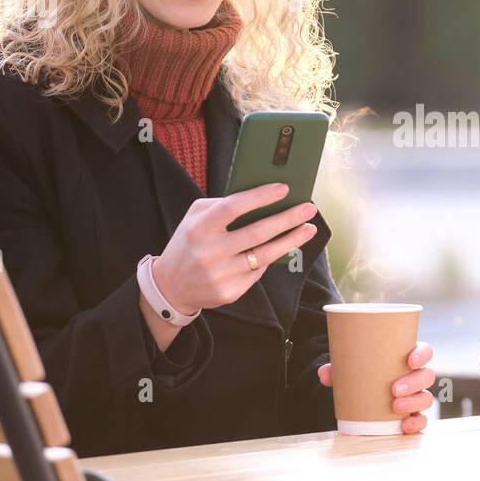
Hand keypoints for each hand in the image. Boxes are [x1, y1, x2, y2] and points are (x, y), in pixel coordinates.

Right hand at [151, 183, 318, 314]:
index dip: (260, 197)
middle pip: (257, 232)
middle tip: (309, 208)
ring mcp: (220, 275)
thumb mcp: (194, 218)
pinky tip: (283, 246)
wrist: (170, 287)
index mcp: (199, 228)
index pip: (233, 207)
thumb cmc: (189, 243)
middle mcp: (209, 252)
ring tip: (309, 228)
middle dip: (288, 218)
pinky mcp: (230, 292)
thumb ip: (220, 205)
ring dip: (292, 240)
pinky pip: (258, 271)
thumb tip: (261, 198)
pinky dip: (272, 257)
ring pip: (265, 255)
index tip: (284, 188)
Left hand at [318, 342, 435, 434]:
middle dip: (414, 382)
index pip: (425, 351)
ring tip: (396, 407)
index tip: (410, 360)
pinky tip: (405, 426)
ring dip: (414, 402)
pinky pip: (422, 420)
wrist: (362, 396)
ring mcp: (417, 397)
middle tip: (394, 390)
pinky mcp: (413, 415)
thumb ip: (337, 370)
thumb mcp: (350, 369)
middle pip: (426, 376)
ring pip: (426, 398)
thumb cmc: (363, 375)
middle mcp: (416, 377)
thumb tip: (323, 373)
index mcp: (406, 360)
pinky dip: (416, 424)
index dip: (422, 354)